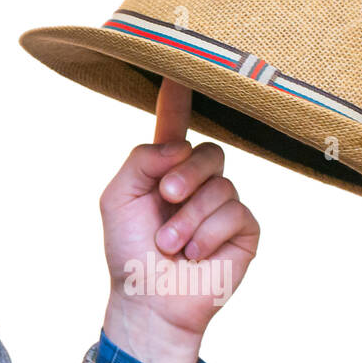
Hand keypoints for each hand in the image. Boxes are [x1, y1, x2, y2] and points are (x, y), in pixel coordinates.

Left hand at [98, 77, 259, 362]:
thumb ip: (141, 159)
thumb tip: (182, 146)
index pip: (176, 124)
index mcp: (166, 167)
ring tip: (170, 245)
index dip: (179, 95)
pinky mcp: (245, 230)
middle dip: (184, 175)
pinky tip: (194, 254)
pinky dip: (208, 234)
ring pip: (222, 185)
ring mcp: (225, 204)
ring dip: (189, 217)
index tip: (181, 63)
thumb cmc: (128, 250)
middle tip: (165, 200)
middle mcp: (199, 180)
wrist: (147, 299)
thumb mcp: (117, 197)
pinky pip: (237, 213)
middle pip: (208, 152)